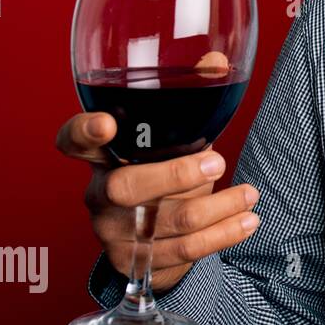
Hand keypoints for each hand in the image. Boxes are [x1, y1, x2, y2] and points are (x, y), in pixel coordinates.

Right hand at [55, 111, 260, 292]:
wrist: (155, 241)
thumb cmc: (163, 176)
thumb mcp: (172, 143)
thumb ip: (188, 106)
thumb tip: (216, 63)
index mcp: (101, 159)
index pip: (73, 141)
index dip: (82, 132)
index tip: (106, 122)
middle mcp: (100, 195)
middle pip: (124, 188)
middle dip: (175, 175)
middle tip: (218, 163)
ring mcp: (114, 232)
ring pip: (165, 222)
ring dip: (217, 207)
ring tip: (251, 194)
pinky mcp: (136, 262)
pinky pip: (184, 249)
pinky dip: (223, 234)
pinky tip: (247, 221)